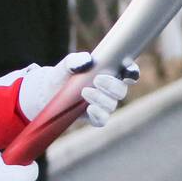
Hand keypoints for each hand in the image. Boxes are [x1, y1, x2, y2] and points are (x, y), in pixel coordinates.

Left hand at [18, 51, 139, 123]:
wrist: (49, 92)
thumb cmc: (63, 75)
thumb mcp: (67, 65)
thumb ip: (75, 60)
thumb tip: (87, 61)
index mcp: (111, 73)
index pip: (128, 72)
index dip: (132, 72)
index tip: (126, 71)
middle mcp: (111, 90)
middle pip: (121, 91)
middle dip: (112, 86)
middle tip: (97, 79)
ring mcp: (104, 105)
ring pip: (112, 105)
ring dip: (100, 98)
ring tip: (84, 91)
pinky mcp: (94, 117)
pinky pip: (102, 120)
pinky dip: (98, 114)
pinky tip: (89, 108)